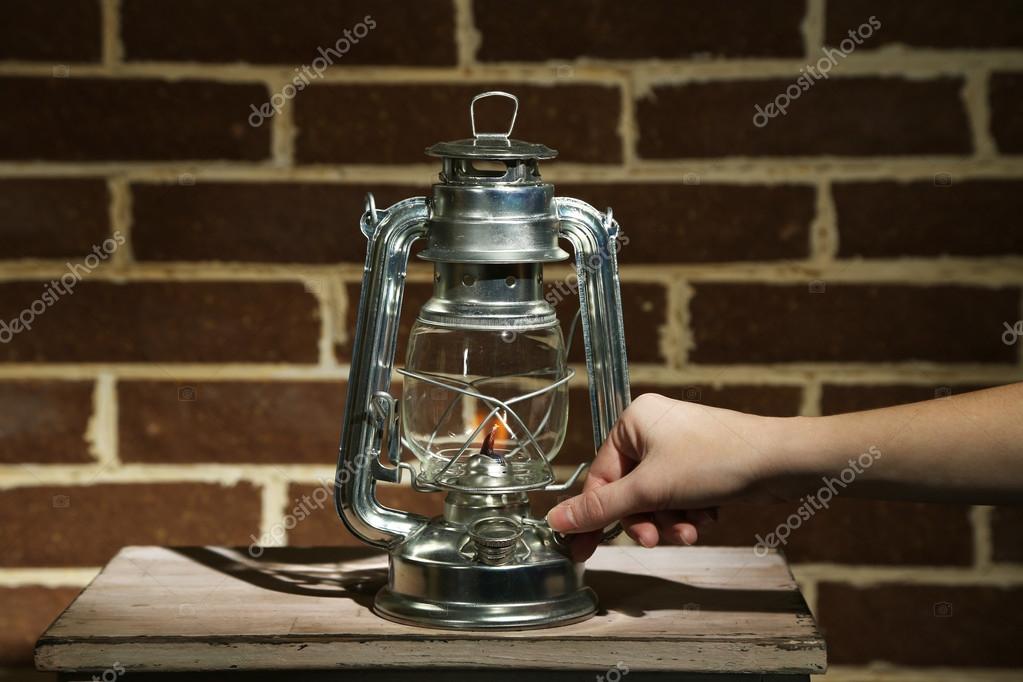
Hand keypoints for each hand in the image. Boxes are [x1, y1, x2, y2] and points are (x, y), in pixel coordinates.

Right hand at [546, 393, 786, 560]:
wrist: (780, 461)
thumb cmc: (716, 461)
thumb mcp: (651, 490)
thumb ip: (602, 508)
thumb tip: (556, 520)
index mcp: (633, 421)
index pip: (600, 476)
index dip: (594, 516)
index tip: (584, 550)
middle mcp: (653, 427)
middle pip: (629, 491)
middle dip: (645, 519)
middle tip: (654, 540)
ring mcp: (679, 444)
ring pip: (656, 498)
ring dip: (669, 520)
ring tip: (690, 530)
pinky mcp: (701, 461)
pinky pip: (679, 496)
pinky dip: (688, 513)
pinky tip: (706, 518)